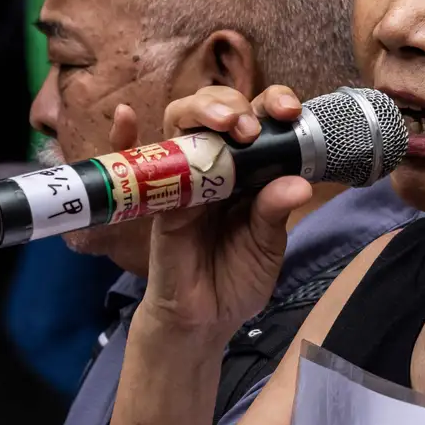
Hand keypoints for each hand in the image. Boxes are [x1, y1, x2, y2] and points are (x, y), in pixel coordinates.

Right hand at [126, 86, 312, 337]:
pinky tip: (125, 115)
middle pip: (214, 111)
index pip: (257, 119)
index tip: (290, 112)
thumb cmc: (237, 276)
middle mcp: (215, 165)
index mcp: (249, 170)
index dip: (271, 104)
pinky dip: (124, 135)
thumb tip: (299, 183)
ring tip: (224, 123)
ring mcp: (182, 178)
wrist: (206, 319)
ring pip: (179, 123)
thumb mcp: (267, 246)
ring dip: (199, 111)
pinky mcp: (157, 200)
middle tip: (249, 127)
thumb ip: (275, 212)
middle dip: (231, 104)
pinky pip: (140, 164)